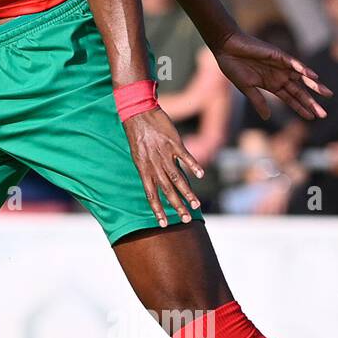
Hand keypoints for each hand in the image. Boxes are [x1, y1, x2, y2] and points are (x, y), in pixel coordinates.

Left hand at [122, 107, 203, 227]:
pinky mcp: (173, 142)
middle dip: (176, 207)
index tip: (163, 224)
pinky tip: (200, 175)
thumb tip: (159, 183)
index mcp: (143, 169)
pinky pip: (185, 157)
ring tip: (196, 205)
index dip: (157, 210)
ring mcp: (164, 154)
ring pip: (177, 177)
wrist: (138, 113)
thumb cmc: (138, 136)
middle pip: (166, 190)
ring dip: (187, 192)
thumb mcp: (139, 156)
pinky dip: (193, 166)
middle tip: (186, 220)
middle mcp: (154, 164)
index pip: (150, 194)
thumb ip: (150, 170)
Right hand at [213, 31, 330, 121]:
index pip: (290, 98)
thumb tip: (267, 118)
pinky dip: (304, 69)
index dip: (300, 108)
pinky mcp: (279, 56)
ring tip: (327, 94)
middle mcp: (278, 76)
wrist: (227, 48)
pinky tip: (313, 77)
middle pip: (299, 91)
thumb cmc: (233, 67)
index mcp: (271, 85)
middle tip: (324, 114)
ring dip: (314, 86)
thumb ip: (258, 102)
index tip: (311, 118)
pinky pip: (294, 63)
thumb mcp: (246, 88)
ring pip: (301, 78)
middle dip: (311, 102)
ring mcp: (280, 66)